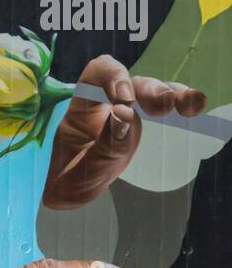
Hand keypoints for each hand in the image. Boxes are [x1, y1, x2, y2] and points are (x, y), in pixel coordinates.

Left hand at [43, 55, 205, 209]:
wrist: (74, 194)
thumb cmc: (73, 178)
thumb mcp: (83, 168)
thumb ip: (105, 145)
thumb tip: (124, 113)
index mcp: (85, 106)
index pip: (98, 73)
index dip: (113, 75)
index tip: (122, 97)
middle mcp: (108, 105)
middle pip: (133, 82)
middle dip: (150, 89)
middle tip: (163, 103)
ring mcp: (127, 115)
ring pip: (153, 93)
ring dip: (171, 93)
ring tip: (187, 103)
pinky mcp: (141, 128)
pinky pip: (163, 110)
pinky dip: (180, 103)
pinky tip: (195, 104)